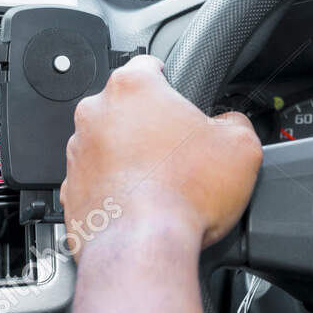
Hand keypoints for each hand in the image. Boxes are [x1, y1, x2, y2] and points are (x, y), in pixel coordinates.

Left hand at [60, 56, 261, 255]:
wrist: (144, 249)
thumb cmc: (183, 196)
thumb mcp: (242, 147)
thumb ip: (236, 122)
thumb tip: (231, 125)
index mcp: (132, 88)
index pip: (148, 63)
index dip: (171, 79)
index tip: (179, 94)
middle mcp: (96, 114)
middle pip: (128, 107)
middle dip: (152, 124)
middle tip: (180, 151)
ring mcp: (78, 152)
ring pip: (110, 143)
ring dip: (132, 156)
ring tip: (163, 183)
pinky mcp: (71, 189)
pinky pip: (97, 180)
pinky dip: (116, 188)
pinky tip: (142, 204)